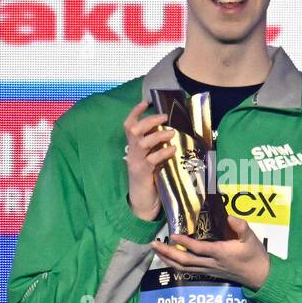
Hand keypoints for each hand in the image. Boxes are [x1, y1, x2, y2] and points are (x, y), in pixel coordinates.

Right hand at [123, 100, 176, 220]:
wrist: (143, 200)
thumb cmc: (150, 177)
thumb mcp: (151, 158)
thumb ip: (156, 146)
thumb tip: (171, 131)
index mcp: (133, 147)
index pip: (128, 125)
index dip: (135, 112)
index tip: (145, 102)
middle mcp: (132, 152)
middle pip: (134, 130)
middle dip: (149, 121)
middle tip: (164, 117)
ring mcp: (135, 162)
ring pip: (143, 143)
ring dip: (158, 135)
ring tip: (172, 133)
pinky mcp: (142, 173)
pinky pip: (152, 159)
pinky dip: (163, 152)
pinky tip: (173, 149)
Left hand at [151, 215, 271, 290]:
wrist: (259, 276)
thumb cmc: (255, 255)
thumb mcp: (251, 238)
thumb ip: (241, 226)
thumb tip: (230, 216)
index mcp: (221, 253)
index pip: (198, 249)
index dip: (184, 243)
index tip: (172, 235)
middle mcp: (211, 263)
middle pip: (185, 261)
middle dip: (167, 253)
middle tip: (153, 244)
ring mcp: (209, 270)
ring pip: (184, 268)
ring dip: (168, 260)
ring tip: (156, 251)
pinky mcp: (209, 273)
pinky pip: (188, 271)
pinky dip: (176, 265)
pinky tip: (169, 260)